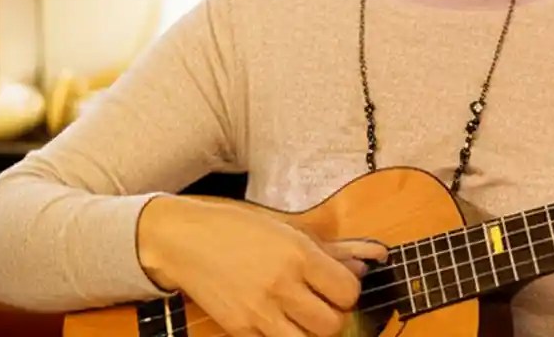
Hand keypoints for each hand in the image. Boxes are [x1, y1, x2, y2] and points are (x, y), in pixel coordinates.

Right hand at [137, 196, 387, 336]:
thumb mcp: (288, 229)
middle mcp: (282, 285)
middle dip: (332, 316)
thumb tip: (368, 262)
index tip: (337, 287)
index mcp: (298, 254)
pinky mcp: (240, 329)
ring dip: (309, 331)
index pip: (348, 292)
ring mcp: (259, 312)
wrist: (184, 241)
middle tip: (321, 304)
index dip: (347, 292)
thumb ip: (331, 249)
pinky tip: (275, 319)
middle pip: (332, 324)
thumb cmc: (239, 228)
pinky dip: (281, 335)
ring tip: (301, 316)